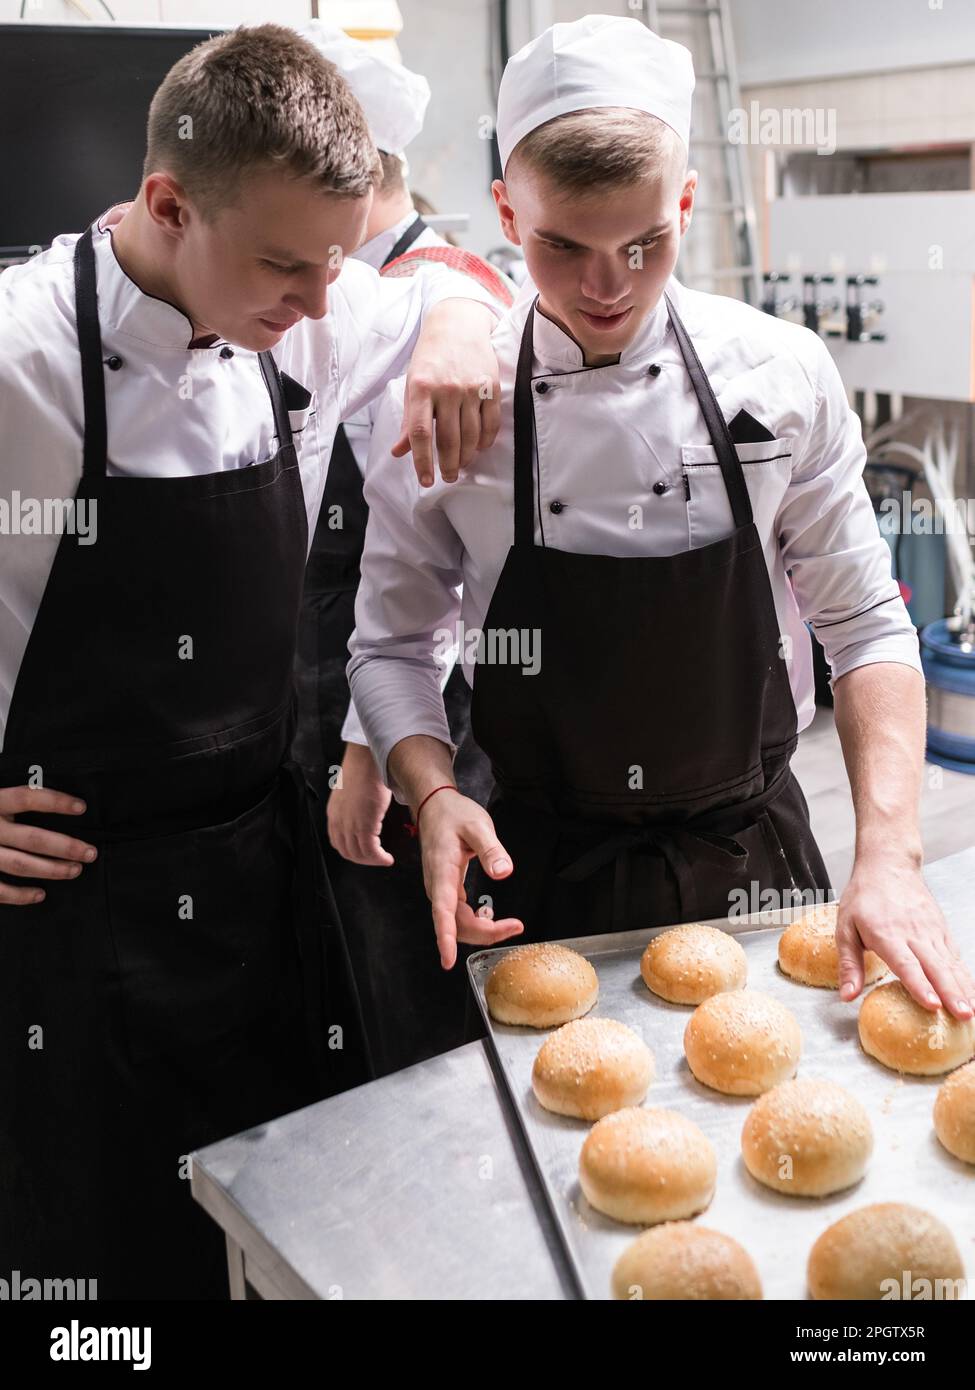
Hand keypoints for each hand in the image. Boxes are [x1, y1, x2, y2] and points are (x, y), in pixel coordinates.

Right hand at [0, 786, 97, 904]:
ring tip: (75, 870)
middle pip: (32, 838)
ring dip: (51, 869)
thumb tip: (43, 796)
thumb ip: (9, 799)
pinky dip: (20, 895)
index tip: (82, 807)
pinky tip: (41, 894)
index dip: (56, 801)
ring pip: (21, 865)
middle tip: (90, 852)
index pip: (27, 797)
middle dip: (65, 846)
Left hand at [326, 744, 393, 865]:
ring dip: (373, 861)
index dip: (352, 852)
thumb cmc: (363, 771)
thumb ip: (355, 809)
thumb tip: (368, 817)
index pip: (338, 843)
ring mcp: (350, 825)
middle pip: (348, 852)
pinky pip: (371, 850)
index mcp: (334, 815)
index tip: (365, 853)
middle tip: (377, 859)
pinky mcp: (364, 825)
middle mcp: (338, 822)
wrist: (367, 760)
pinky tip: (388, 857)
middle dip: (364, 860)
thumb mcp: (352, 794)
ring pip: (360, 854)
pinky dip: (379, 858)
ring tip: (385, 859)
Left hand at [393, 300, 500, 485]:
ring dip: (467, 457)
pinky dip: (485, 440)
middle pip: (449, 439)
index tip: (426, 481)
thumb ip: (409, 420)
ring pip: (471, 435)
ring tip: (461, 465)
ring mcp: (470, 388)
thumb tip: (400, 451)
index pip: (421, 433)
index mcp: (421, 388)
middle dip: (448, 465)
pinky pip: (491, 422)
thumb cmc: (430, 357)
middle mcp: (446, 388)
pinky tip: (479, 448)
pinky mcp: (490, 386)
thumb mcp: (412, 384)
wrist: (457, 324)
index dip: (423, 461)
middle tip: (447, 477)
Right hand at [417, 787, 522, 968]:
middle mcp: (437, 886)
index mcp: (442, 871)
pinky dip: (475, 922)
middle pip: (455, 924)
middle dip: (484, 934)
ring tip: (509, 924)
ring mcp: (439, 890)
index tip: (448, 959)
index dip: (445, 937)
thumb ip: (491, 849)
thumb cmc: (454, 815)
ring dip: (481, 930)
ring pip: (456, 923)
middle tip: (515, 926)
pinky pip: (457, 915)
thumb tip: (503, 872)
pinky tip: (489, 916)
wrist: (435, 807)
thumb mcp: (478, 826)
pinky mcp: (445, 890)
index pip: (442, 911)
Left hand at [836, 854, 974, 1019]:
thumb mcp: (845, 928)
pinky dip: (964, 975)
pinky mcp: (941, 929)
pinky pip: (955, 956)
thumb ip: (848, 964)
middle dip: (951, 993)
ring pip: (950, 964)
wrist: (888, 865)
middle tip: (963, 1016)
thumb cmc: (863, 897)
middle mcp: (913, 934)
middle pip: (935, 967)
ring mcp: (931, 931)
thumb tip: (847, 996)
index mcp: (886, 934)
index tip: (931, 1004)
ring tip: (971, 1012)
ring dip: (963, 989)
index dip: (919, 985)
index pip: (906, 963)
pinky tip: (971, 994)